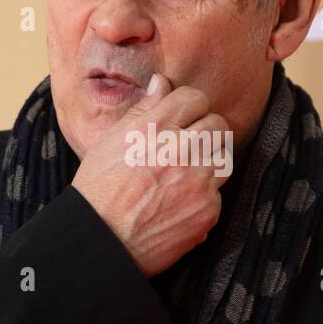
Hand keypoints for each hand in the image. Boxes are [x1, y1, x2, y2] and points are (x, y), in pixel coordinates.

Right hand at [70, 73, 231, 277]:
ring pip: (224, 158)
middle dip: (205, 132)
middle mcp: (180, 150)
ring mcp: (198, 181)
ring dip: (208, 162)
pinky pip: (218, 192)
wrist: (101, 240)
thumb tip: (162, 83)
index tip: (184, 119)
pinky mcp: (207, 209)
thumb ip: (143, 110)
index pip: (195, 98)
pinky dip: (203, 196)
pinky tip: (179, 202)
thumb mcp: (112, 141)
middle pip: (218, 125)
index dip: (189, 107)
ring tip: (184, 175)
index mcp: (154, 128)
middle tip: (188, 147)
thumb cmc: (99, 189)